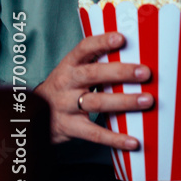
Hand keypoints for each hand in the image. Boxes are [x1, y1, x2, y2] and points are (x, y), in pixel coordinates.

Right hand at [34, 32, 153, 149]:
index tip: (121, 38)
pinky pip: (94, 134)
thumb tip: (140, 54)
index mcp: (69, 65)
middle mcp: (66, 83)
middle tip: (145, 72)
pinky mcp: (69, 127)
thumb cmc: (67, 87)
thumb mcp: (74, 71)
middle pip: (92, 74)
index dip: (101, 42)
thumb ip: (99, 63)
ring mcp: (65, 106)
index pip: (84, 49)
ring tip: (147, 100)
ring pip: (96, 102)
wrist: (32, 114)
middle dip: (121, 72)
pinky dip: (115, 138)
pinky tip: (134, 142)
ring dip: (124, 102)